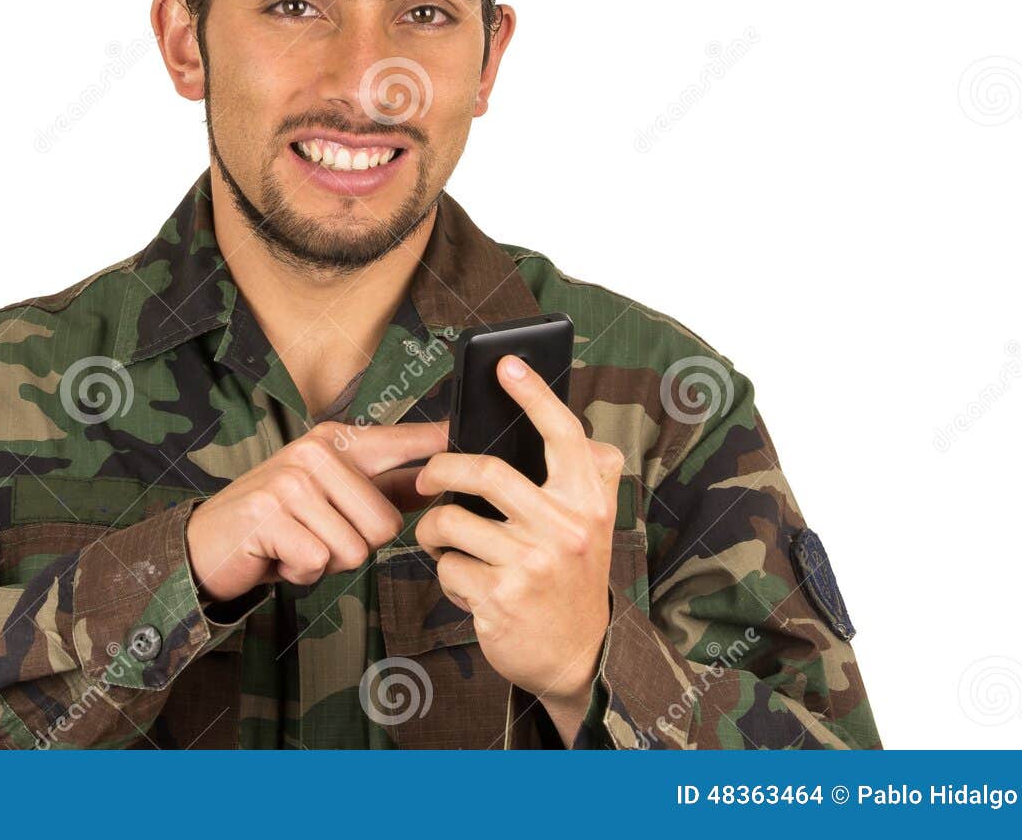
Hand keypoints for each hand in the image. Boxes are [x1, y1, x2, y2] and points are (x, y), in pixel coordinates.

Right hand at [187, 419, 447, 602]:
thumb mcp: (330, 495)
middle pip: (385, 523)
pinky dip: (301, 574)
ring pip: (354, 549)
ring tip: (297, 544)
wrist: (208, 543)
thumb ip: (382, 488)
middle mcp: (314, 452)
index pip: (401, 440)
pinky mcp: (269, 515)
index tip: (465, 431)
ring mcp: (290, 481)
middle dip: (358, 546)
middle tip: (319, 535)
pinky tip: (280, 556)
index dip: (437, 442)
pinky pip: (319, 562)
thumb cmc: (277, 520)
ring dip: (326, 563)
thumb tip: (436, 483)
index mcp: (334, 442)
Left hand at [413, 354, 624, 743]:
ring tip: (444, 540)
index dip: (534, 394)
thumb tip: (575, 431)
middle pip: (485, 471)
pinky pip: (448, 565)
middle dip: (440, 469)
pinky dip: (447, 572)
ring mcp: (532, 564)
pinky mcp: (500, 597)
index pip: (563, 435)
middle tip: (426, 477)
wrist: (578, 657)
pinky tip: (467, 585)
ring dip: (435, 530)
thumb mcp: (595, 527)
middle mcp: (565, 529)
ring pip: (452, 520)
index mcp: (588, 503)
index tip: (505, 364)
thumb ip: (589, 479)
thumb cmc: (573, 580)